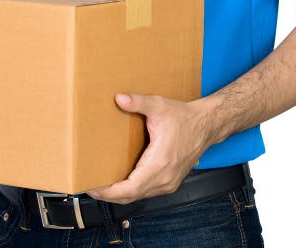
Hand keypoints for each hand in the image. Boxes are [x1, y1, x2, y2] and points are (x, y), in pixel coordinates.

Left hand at [84, 92, 211, 204]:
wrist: (206, 126)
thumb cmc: (183, 118)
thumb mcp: (159, 106)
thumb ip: (138, 102)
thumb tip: (119, 98)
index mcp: (159, 163)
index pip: (130, 188)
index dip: (109, 192)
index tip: (93, 188)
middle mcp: (164, 178)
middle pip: (131, 196)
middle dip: (109, 195)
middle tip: (89, 187)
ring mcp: (168, 183)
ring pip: (139, 196)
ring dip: (120, 194)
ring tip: (101, 186)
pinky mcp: (170, 182)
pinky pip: (147, 192)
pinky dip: (131, 191)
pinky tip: (121, 182)